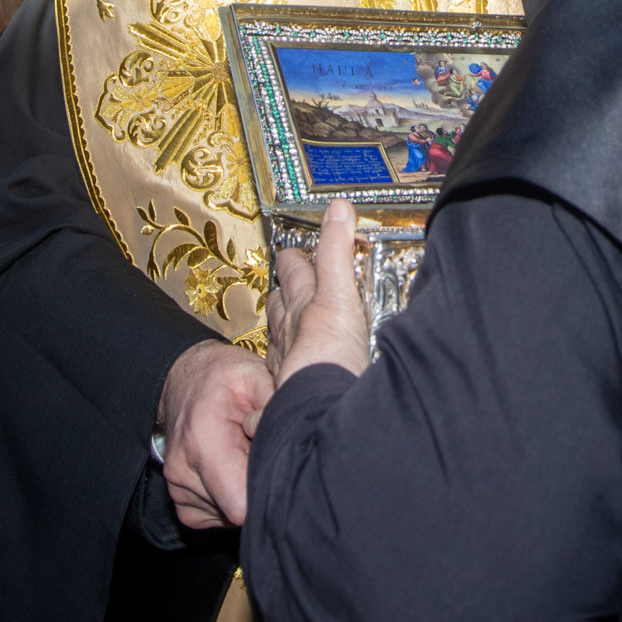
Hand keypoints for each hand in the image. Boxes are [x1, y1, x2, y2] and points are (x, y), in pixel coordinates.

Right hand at [155, 339, 272, 528]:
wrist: (186, 382)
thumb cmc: (225, 379)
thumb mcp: (256, 376)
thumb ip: (277, 404)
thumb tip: (297, 435)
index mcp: (205, 439)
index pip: (240, 504)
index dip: (269, 492)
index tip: (280, 469)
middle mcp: (184, 469)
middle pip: (238, 511)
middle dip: (260, 488)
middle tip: (264, 455)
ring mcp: (179, 488)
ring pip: (229, 517)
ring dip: (245, 491)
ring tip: (247, 455)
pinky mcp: (182, 501)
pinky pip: (216, 517)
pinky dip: (231, 498)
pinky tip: (235, 471)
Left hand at [269, 198, 372, 389]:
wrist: (321, 412)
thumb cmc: (330, 355)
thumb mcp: (341, 293)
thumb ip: (338, 251)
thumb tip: (339, 208)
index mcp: (301, 304)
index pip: (294, 269)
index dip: (297, 257)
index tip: (302, 250)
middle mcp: (288, 332)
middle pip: (280, 301)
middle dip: (287, 288)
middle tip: (297, 279)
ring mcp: (286, 363)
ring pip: (279, 337)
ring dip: (285, 327)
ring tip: (294, 323)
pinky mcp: (290, 391)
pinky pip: (281, 373)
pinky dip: (287, 367)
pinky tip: (293, 373)